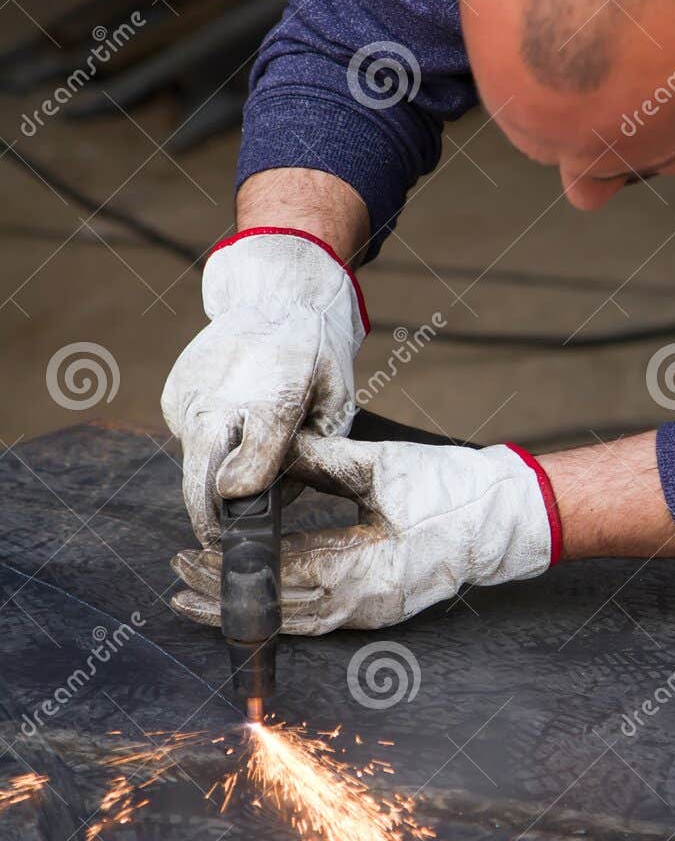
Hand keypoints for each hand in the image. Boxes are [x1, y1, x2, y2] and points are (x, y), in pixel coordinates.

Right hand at [161, 229, 367, 545]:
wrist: (273, 296)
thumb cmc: (315, 357)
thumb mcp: (335, 403)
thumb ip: (312, 454)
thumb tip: (276, 499)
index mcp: (275, 399)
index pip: (250, 466)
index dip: (246, 503)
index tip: (246, 529)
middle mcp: (223, 397)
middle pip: (203, 475)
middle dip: (210, 517)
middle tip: (222, 544)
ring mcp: (191, 395)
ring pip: (194, 461)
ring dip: (213, 477)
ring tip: (244, 462)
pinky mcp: (173, 394)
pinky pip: (187, 439)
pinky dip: (207, 445)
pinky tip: (230, 425)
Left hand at [170, 431, 560, 633]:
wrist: (501, 519)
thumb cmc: (449, 490)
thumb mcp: (381, 466)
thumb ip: (320, 462)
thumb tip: (266, 452)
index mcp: (365, 566)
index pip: (283, 570)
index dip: (234, 564)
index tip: (193, 552)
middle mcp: (363, 601)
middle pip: (279, 606)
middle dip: (224, 594)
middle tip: (177, 578)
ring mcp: (370, 613)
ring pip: (293, 622)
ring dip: (244, 611)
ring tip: (196, 603)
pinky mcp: (374, 610)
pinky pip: (315, 620)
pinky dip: (277, 614)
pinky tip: (251, 607)